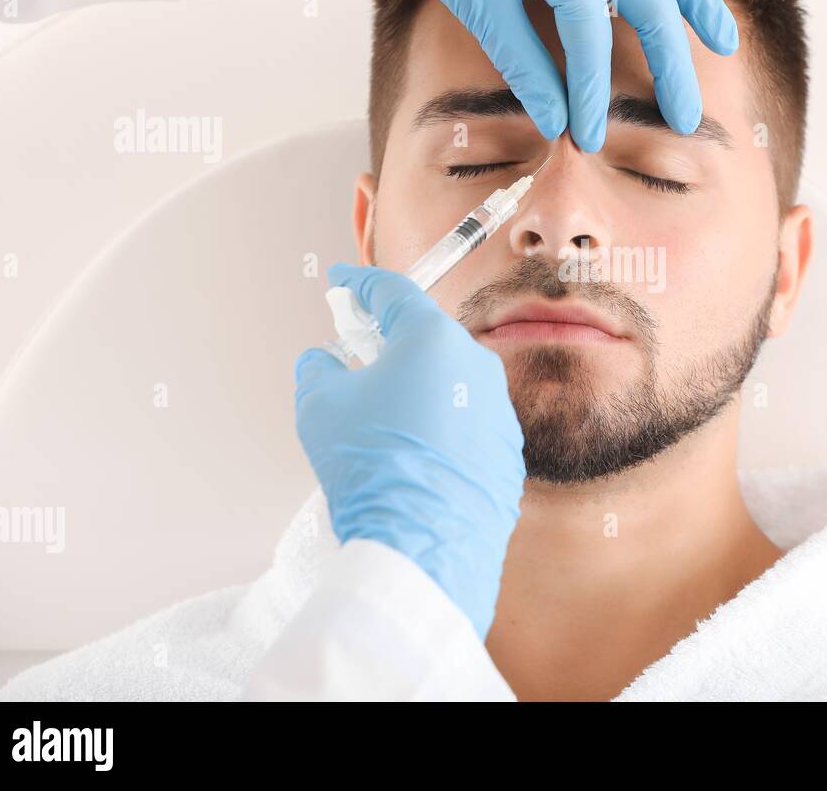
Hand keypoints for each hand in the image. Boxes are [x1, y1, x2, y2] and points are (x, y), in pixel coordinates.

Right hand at [293, 263, 525, 640]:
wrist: (422, 543)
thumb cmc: (371, 465)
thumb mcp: (321, 406)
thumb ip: (319, 370)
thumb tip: (322, 362)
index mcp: (433, 339)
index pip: (394, 293)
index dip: (361, 284)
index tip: (343, 283)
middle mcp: (476, 365)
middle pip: (428, 338)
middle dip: (391, 341)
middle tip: (359, 349)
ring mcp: (499, 410)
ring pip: (451, 383)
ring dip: (418, 388)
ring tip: (382, 417)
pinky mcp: (507, 452)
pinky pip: (467, 425)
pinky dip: (441, 428)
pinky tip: (414, 454)